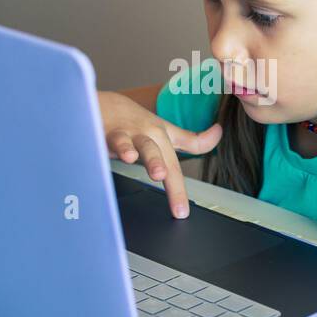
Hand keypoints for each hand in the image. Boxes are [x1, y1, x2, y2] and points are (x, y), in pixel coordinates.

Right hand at [96, 91, 222, 218]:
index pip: (175, 164)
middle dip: (171, 179)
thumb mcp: (164, 129)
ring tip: (158, 173)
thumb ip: (190, 139)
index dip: (180, 189)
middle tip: (177, 204)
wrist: (98, 102)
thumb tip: (218, 134)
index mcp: (161, 136)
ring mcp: (125, 134)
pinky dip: (116, 148)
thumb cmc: (132, 119)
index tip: (181, 213)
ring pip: (138, 145)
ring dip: (149, 158)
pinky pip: (110, 141)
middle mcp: (145, 135)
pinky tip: (122, 155)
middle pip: (161, 157)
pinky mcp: (104, 133)